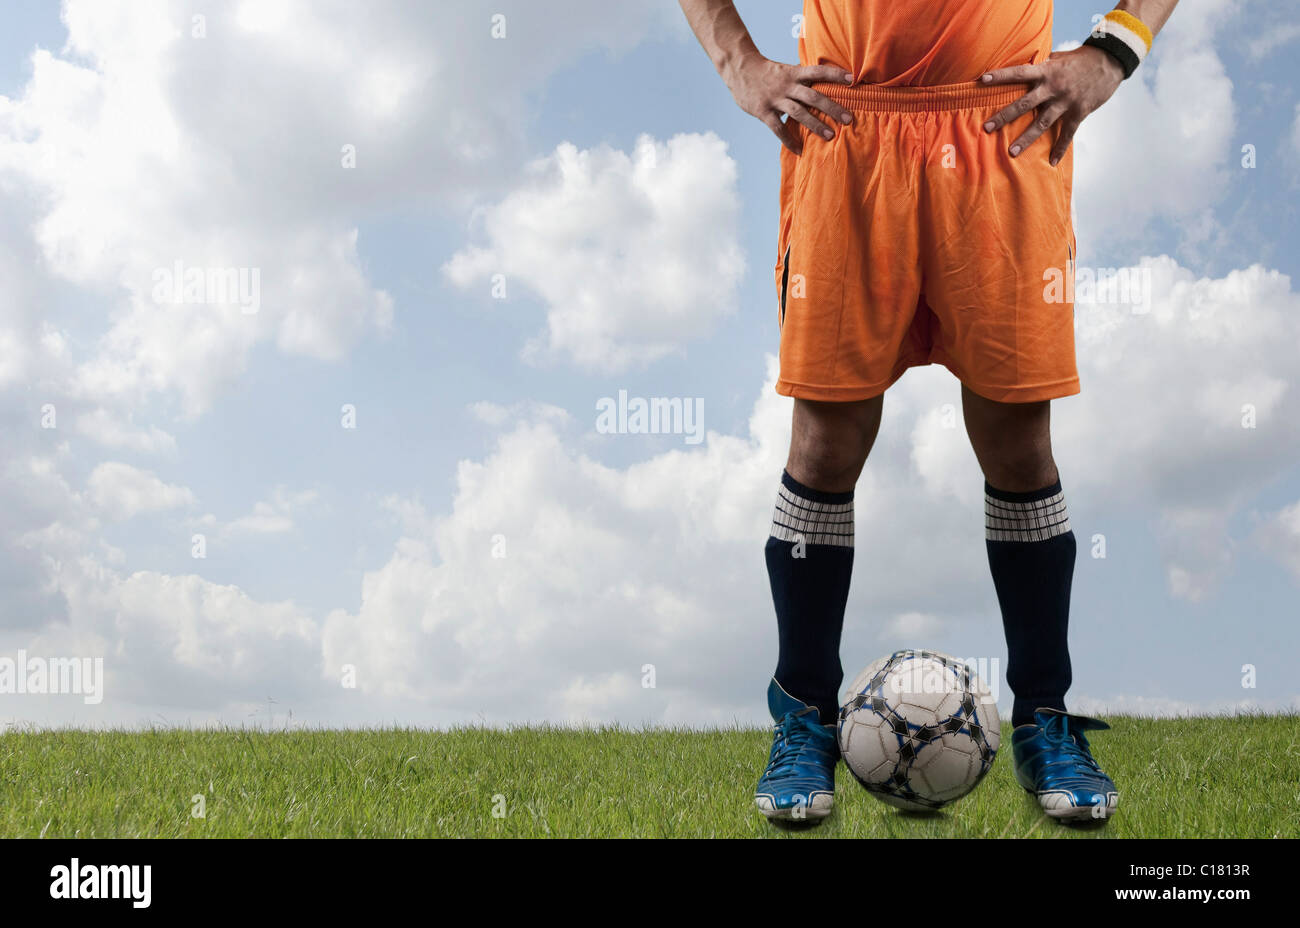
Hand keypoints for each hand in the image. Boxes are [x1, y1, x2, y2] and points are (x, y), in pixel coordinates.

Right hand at [724, 55, 854, 153]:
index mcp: (794, 73)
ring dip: (816, 125)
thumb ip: (802, 75)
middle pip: (813, 96)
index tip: (852, 79)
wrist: (739, 69)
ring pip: (799, 113)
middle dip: (832, 107)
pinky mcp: (763, 111)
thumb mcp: (785, 69)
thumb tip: (824, 77)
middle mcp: (787, 85)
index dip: (834, 74)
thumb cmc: (766, 71)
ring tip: (831, 136)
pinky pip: (778, 128)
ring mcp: (775, 99)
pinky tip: (800, 151)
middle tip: (848, 119)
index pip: (818, 71)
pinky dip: (789, 141)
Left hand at [979, 45, 1124, 165]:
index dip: (1001, 76)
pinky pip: (1067, 134)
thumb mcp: (1059, 58)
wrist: (1111, 61)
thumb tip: (1024, 67)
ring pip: (1042, 123)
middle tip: (987, 128)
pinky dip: (1060, 149)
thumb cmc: (1081, 58)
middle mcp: (1054, 87)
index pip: (1019, 72)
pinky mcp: (1080, 112)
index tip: (982, 79)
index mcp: (1047, 71)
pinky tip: (1052, 162)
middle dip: (1005, 116)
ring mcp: (1066, 101)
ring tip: (1011, 152)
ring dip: (1026, 139)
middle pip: (1024, 104)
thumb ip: (1041, 65)